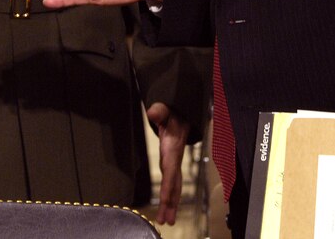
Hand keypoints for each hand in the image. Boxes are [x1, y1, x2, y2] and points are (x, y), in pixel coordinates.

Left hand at [146, 102, 188, 224]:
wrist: (181, 119)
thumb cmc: (172, 116)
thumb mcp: (165, 112)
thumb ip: (160, 111)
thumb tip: (153, 112)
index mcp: (172, 150)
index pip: (170, 171)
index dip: (167, 185)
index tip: (164, 200)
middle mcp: (174, 162)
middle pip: (173, 185)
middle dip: (170, 204)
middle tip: (165, 222)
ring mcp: (173, 166)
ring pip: (174, 189)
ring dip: (170, 206)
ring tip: (166, 222)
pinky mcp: (170, 169)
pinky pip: (171, 186)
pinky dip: (170, 199)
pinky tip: (167, 211)